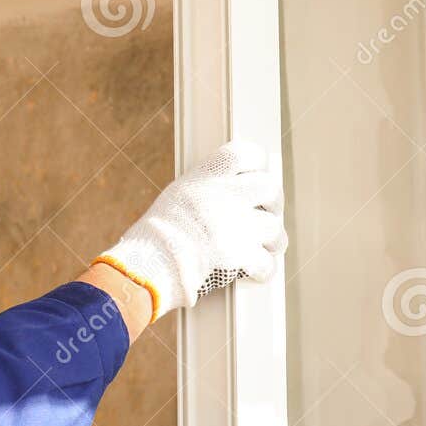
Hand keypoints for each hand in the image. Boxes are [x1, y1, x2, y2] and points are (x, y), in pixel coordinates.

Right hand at [93, 138, 286, 322]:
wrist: (151, 261)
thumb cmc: (154, 235)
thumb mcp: (177, 197)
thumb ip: (204, 190)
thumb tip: (224, 192)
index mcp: (206, 178)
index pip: (245, 153)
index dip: (257, 163)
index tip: (256, 173)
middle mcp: (225, 196)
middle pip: (269, 186)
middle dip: (274, 202)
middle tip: (268, 213)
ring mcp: (236, 225)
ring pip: (274, 226)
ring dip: (274, 240)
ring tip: (267, 247)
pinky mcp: (242, 254)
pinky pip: (266, 262)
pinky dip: (263, 270)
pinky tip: (255, 272)